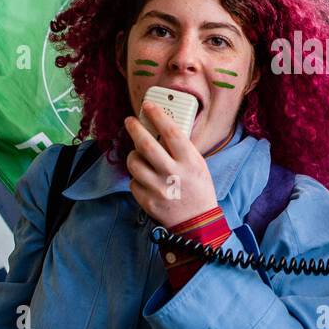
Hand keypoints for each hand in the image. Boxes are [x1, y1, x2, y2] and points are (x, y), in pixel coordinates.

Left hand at [123, 102, 218, 228]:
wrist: (197, 222)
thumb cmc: (198, 189)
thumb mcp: (198, 165)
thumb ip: (181, 149)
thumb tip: (161, 129)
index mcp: (189, 161)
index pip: (171, 132)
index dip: (158, 116)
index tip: (148, 106)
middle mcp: (173, 173)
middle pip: (146, 145)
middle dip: (135, 129)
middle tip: (130, 121)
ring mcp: (159, 188)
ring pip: (134, 163)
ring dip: (133, 155)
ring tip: (137, 154)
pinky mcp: (147, 201)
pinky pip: (133, 182)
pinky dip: (137, 177)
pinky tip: (146, 178)